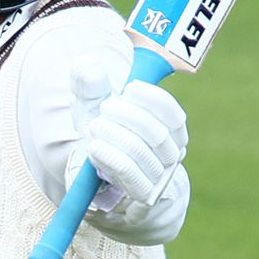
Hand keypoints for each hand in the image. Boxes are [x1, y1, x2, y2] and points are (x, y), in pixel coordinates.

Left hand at [71, 61, 186, 207]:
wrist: (104, 174)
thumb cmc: (106, 131)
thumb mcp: (96, 105)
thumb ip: (91, 84)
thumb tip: (87, 65)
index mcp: (172, 129)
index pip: (171, 112)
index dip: (152, 98)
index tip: (129, 88)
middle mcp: (171, 152)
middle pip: (155, 131)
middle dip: (127, 115)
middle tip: (104, 108)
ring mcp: (159, 175)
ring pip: (139, 150)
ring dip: (113, 134)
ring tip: (95, 126)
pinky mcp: (143, 193)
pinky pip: (128, 172)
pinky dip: (109, 156)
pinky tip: (94, 146)